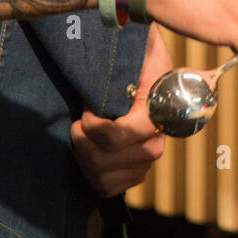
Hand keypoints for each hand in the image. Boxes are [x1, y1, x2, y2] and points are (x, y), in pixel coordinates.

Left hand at [71, 22, 169, 196]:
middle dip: (82, 140)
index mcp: (159, 112)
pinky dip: (91, 174)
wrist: (140, 65)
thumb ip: (128, 58)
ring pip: (102, 177)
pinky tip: (89, 151)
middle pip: (107, 160)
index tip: (86, 108)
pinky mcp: (135, 172)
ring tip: (82, 133)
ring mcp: (146, 159)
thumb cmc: (133, 54)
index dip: (95, 126)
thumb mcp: (135, 50)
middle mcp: (157, 141)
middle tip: (78, 119)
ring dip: (83, 156)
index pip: (123, 136)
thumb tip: (117, 53)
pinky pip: (107, 188)